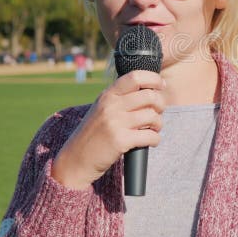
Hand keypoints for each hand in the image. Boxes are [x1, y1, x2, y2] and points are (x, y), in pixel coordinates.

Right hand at [51, 70, 165, 189]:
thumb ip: (121, 98)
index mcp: (108, 95)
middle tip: (157, 113)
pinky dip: (155, 139)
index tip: (161, 85)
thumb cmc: (94, 134)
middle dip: (160, 105)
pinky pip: (150, 136)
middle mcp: (111, 106)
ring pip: (153, 116)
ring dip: (158, 124)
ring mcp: (115, 123)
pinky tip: (151, 141)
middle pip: (150, 96)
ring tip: (153, 128)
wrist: (75, 159)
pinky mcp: (120, 141)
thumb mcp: (102, 109)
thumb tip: (151, 90)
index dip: (153, 79)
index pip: (135, 77)